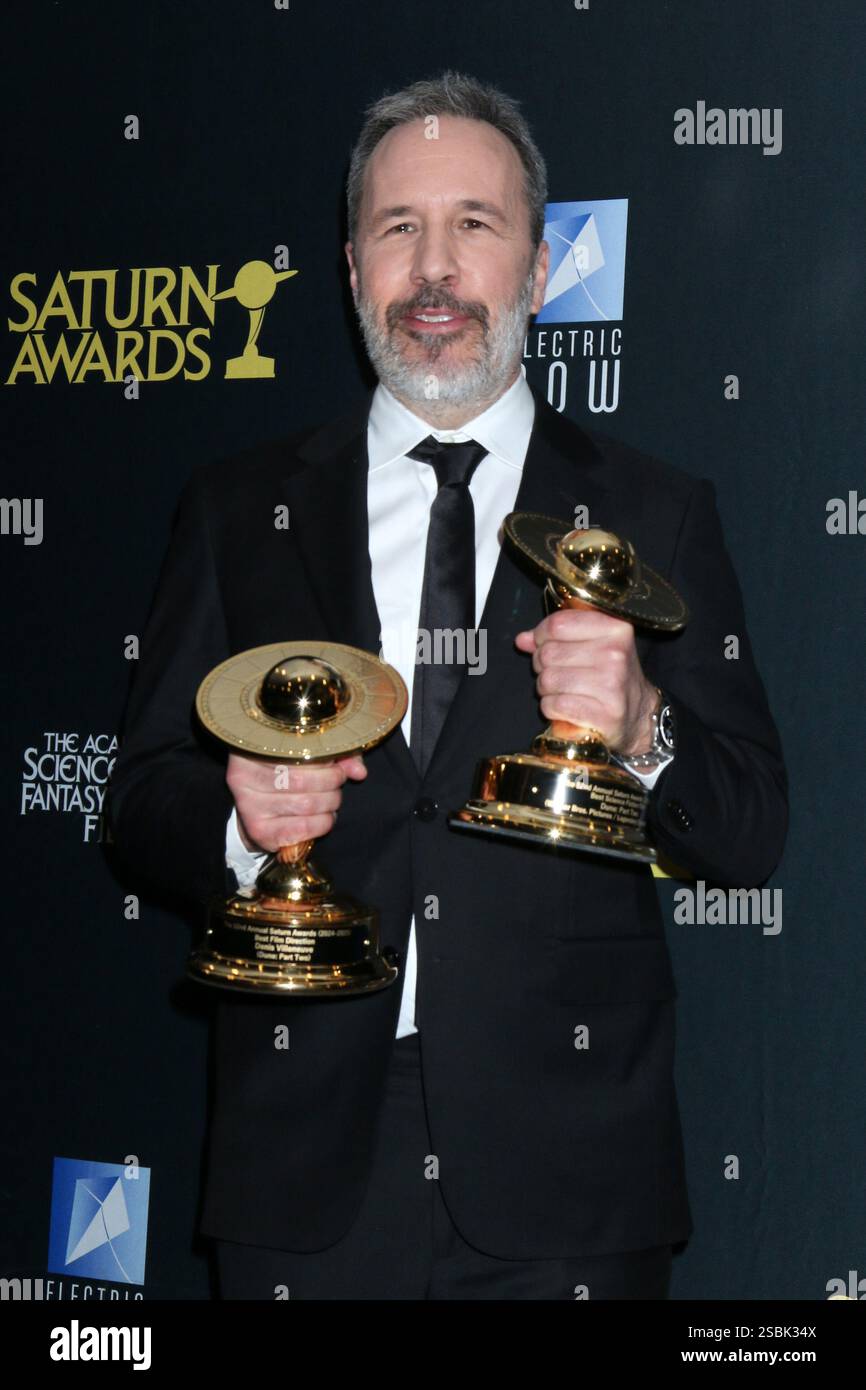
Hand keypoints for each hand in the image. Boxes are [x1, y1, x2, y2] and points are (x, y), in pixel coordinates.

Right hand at [226, 752, 367, 853]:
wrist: (259, 806)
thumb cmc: (285, 772)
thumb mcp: (307, 754)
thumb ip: (335, 755)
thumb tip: (358, 771)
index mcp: (252, 748)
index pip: (297, 751)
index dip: (325, 760)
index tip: (336, 765)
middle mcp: (242, 776)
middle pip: (302, 780)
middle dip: (331, 783)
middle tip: (336, 784)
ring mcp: (248, 805)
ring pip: (306, 804)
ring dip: (330, 804)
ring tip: (332, 800)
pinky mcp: (258, 830)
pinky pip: (302, 828)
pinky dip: (322, 824)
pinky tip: (324, 818)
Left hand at [514, 603, 658, 754]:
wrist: (637, 716)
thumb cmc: (610, 678)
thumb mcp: (592, 647)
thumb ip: (556, 638)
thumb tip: (523, 639)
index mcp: (615, 629)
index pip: (558, 624)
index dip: (541, 636)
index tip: (544, 645)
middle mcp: (616, 654)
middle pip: (548, 653)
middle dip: (542, 666)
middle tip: (557, 674)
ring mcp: (612, 684)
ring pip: (547, 679)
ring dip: (546, 689)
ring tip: (562, 692)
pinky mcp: (604, 714)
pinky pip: (554, 705)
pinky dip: (551, 708)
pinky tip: (565, 708)